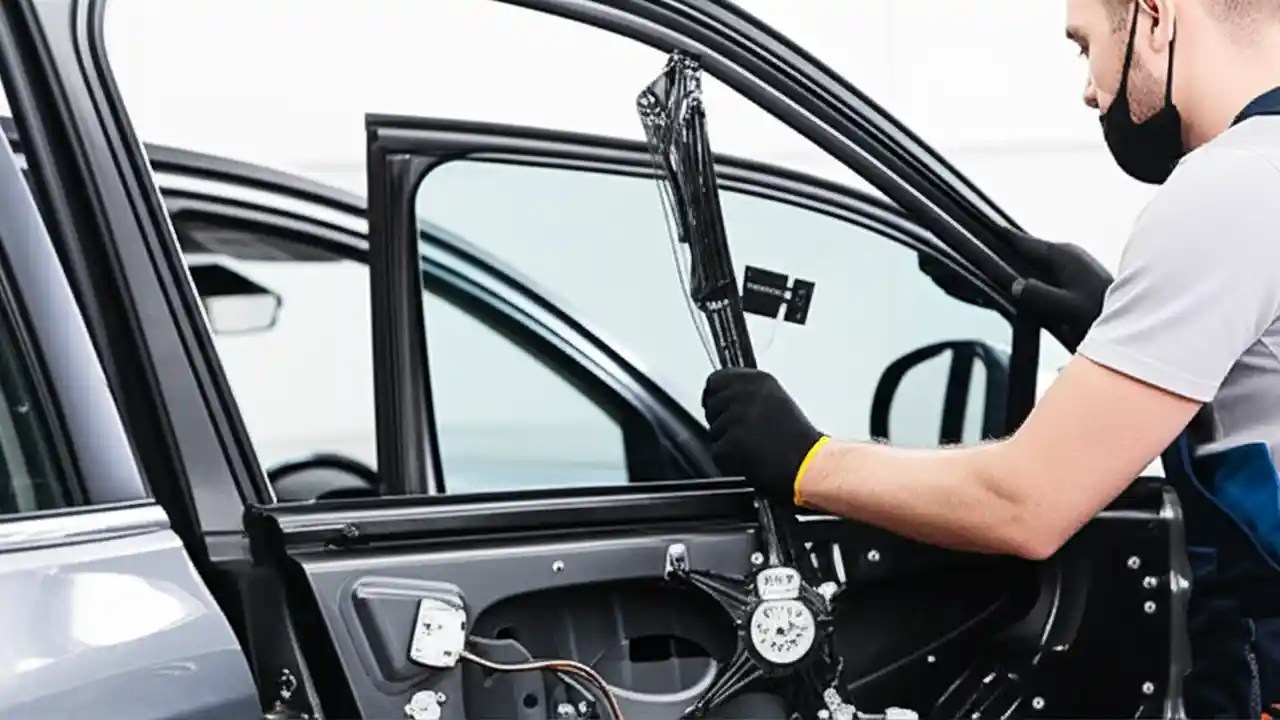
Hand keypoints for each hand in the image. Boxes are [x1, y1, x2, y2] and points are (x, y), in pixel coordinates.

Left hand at [702, 368, 826, 503]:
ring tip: (754, 446)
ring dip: (727, 442)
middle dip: (721, 420)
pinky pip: (717, 452)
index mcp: (757, 381)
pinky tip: (750, 458)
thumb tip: (723, 395)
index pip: (715, 380)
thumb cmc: (797, 439)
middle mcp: (744, 395)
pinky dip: (729, 460)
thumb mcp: (774, 400)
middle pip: (711, 406)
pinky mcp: (729, 443)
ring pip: (714, 431)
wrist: (808, 464)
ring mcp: (735, 419)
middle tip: (744, 433)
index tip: (718, 406)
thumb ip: (747, 393)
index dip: (714, 396)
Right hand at [999, 226, 1113, 350]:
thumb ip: (1037, 295)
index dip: (1005, 235)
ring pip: (1040, 260)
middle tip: (989, 247)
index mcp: (1063, 255)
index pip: (1025, 241)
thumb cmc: (1103, 312)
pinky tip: (1031, 285)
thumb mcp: (1066, 307)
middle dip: (1011, 249)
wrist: (1137, 318)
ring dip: (1024, 263)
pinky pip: (1049, 269)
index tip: (988, 226)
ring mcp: (1075, 263)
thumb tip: (1015, 285)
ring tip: (1004, 264)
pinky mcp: (1079, 275)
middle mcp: (1069, 254)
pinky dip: (1036, 273)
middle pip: (1031, 249)